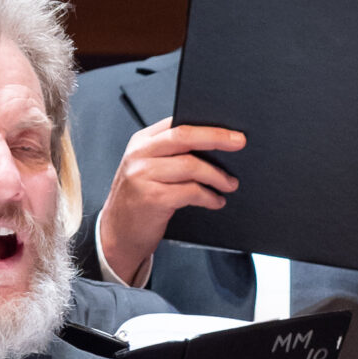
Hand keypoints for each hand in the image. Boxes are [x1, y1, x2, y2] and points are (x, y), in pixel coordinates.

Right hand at [97, 119, 246, 286]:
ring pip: (190, 165)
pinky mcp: (152, 198)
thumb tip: (213, 148)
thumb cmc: (140, 200)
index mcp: (141, 142)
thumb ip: (170, 155)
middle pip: (184, 136)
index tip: (230, 130)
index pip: (176, 124)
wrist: (117, 234)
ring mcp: (143, 176)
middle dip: (216, 138)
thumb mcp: (148, 170)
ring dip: (217, 176)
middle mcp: (140, 154)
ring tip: (230, 184)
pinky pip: (190, 192)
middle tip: (240, 143)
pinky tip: (216, 201)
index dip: (206, 125)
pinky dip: (209, 197)